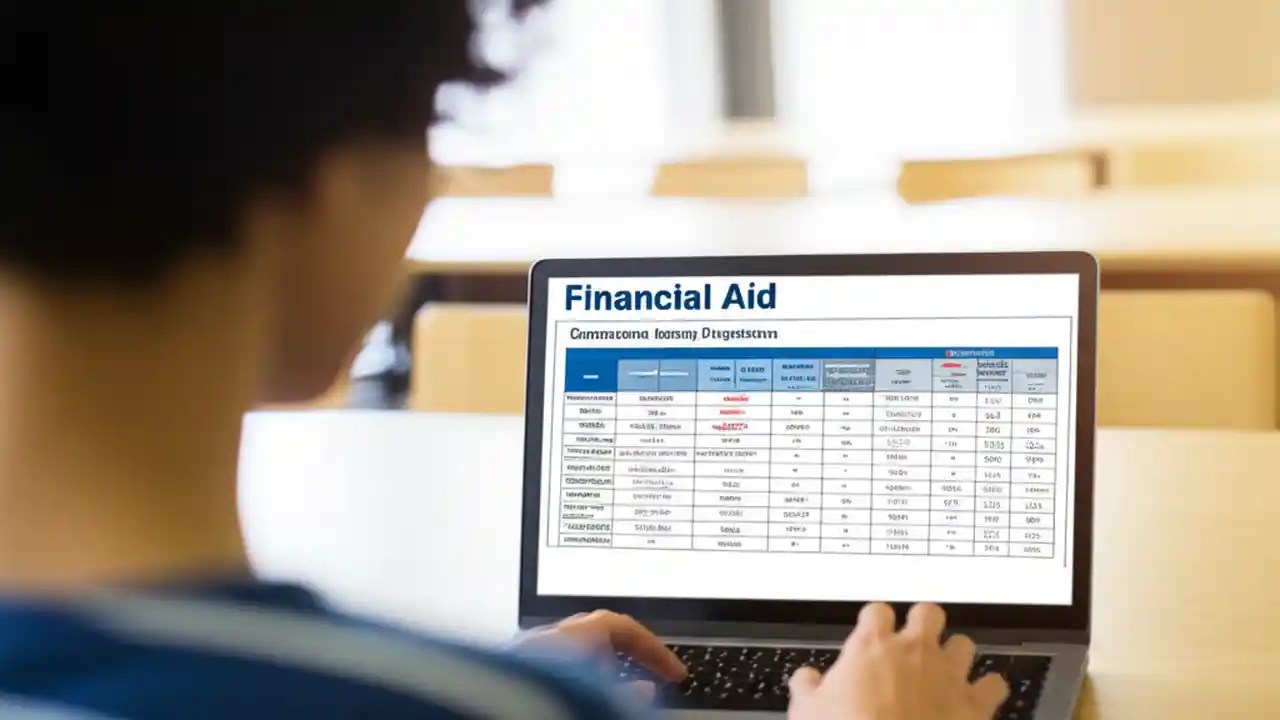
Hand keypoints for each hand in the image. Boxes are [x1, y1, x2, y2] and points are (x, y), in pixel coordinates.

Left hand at [514, 610, 686, 701]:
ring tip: (614, 693)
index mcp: (574, 631)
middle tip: (647, 677)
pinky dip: (572, 675)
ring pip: (570, 649)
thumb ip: (628, 693)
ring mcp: (524, 650)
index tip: (674, 673)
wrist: (492, 706)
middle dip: (624, 655)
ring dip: (598, 668)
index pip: (625, 628)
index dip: (655, 651)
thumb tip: (644, 689)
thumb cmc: (547, 697)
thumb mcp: (603, 695)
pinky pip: (550, 663)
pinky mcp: (510, 667)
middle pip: (596, 633)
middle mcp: (547, 634)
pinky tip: (579, 696)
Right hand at [787, 603, 1007, 719]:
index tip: (872, 634)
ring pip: (964, 644)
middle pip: (928, 613)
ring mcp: (949, 675)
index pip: (877, 611)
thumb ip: (807, 687)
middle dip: (922, 624)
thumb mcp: (806, 711)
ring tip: (945, 670)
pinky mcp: (975, 705)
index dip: (875, 621)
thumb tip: (806, 678)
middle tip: (913, 643)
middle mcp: (914, 652)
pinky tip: (978, 698)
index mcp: (871, 646)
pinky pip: (994, 684)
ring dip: (955, 655)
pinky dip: (987, 690)